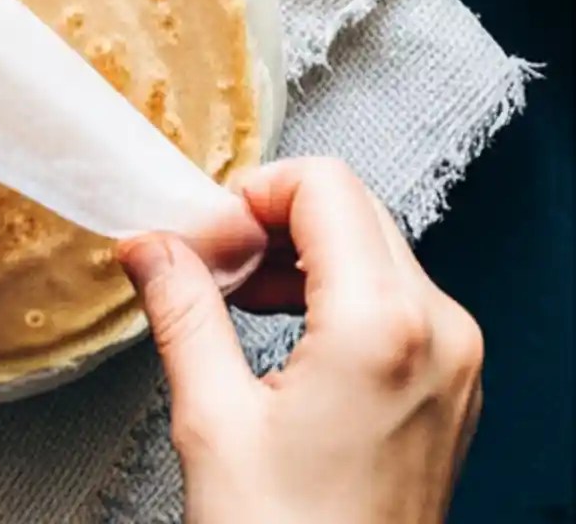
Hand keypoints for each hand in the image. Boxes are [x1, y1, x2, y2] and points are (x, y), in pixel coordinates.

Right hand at [118, 158, 482, 523]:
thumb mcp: (211, 419)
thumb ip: (181, 311)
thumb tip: (150, 246)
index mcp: (381, 328)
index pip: (325, 186)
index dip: (251, 194)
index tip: (202, 237)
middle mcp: (439, 331)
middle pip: (353, 210)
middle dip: (270, 221)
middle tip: (206, 264)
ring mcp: (455, 359)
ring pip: (375, 250)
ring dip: (298, 255)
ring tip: (233, 298)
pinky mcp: (450, 385)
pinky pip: (395, 298)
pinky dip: (332, 292)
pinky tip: (280, 328)